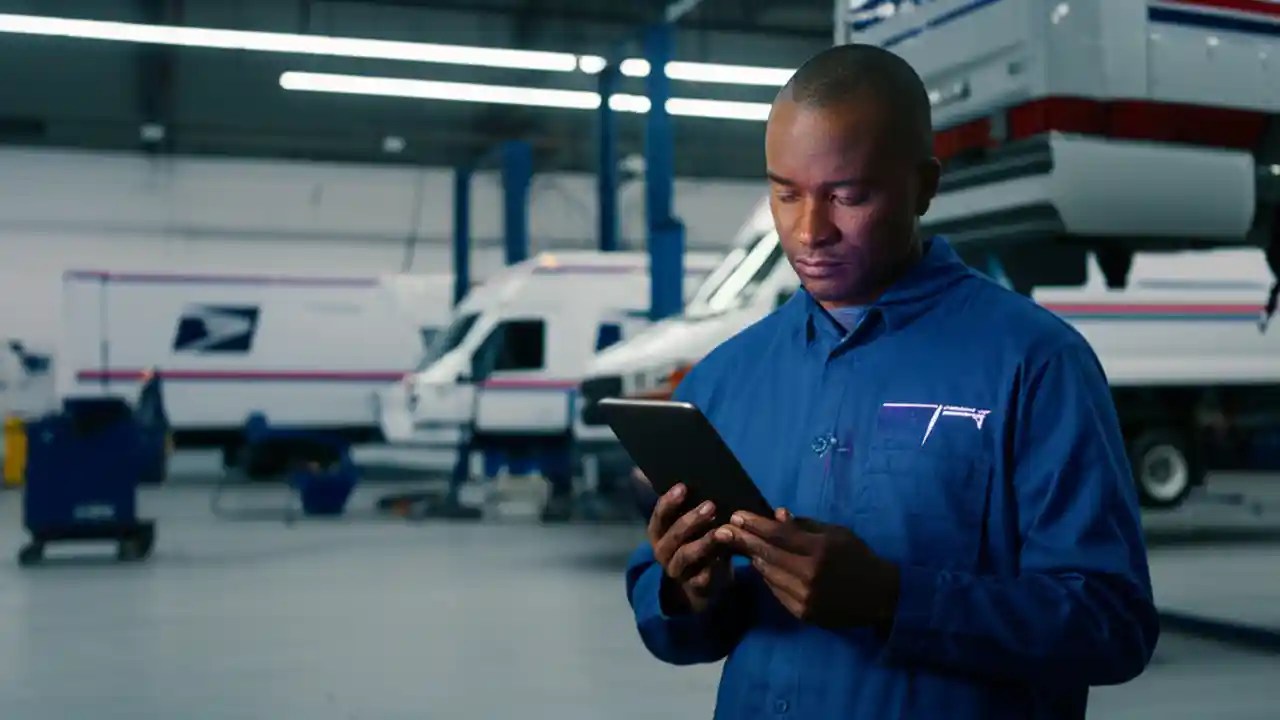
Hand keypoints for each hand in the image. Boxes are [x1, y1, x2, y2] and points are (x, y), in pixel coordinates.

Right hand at [646, 483, 732, 613]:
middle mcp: (663, 551)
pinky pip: (702, 576)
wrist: (703, 583)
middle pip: (673, 535)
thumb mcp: (691, 525)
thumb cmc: (696, 542)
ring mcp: (677, 570)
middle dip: (691, 520)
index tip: (683, 487)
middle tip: (711, 505)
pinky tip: (724, 557)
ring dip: (703, 542)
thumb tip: (693, 477)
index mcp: (659, 533)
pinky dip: (713, 566)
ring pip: (686, 555)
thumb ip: (690, 506)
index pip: (659, 515)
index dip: (668, 502)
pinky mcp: (694, 586)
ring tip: (721, 531)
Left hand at [715, 508, 899, 629]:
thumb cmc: (858, 557)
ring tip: (735, 544)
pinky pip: (776, 591)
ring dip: (751, 558)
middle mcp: (809, 574)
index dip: (755, 525)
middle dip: (742, 540)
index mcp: (820, 550)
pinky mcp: (802, 613)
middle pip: (768, 554)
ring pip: (768, 574)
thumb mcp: (836, 533)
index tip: (736, 515)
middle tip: (721, 530)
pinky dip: (766, 576)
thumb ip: (805, 526)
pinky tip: (757, 565)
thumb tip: (777, 514)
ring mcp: (804, 597)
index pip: (779, 535)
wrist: (880, 596)